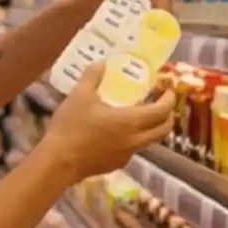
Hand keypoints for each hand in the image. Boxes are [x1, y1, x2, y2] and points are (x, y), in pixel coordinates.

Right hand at [40, 62, 175, 182]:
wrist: (59, 162)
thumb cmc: (71, 127)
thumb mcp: (79, 96)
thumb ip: (92, 77)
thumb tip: (102, 63)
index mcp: (130, 121)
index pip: (162, 111)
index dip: (169, 99)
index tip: (168, 90)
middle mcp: (135, 140)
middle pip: (164, 130)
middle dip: (168, 116)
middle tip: (161, 104)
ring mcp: (127, 155)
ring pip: (150, 141)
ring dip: (152, 128)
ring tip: (140, 117)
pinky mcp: (116, 164)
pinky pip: (133, 150)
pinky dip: (134, 139)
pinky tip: (118, 133)